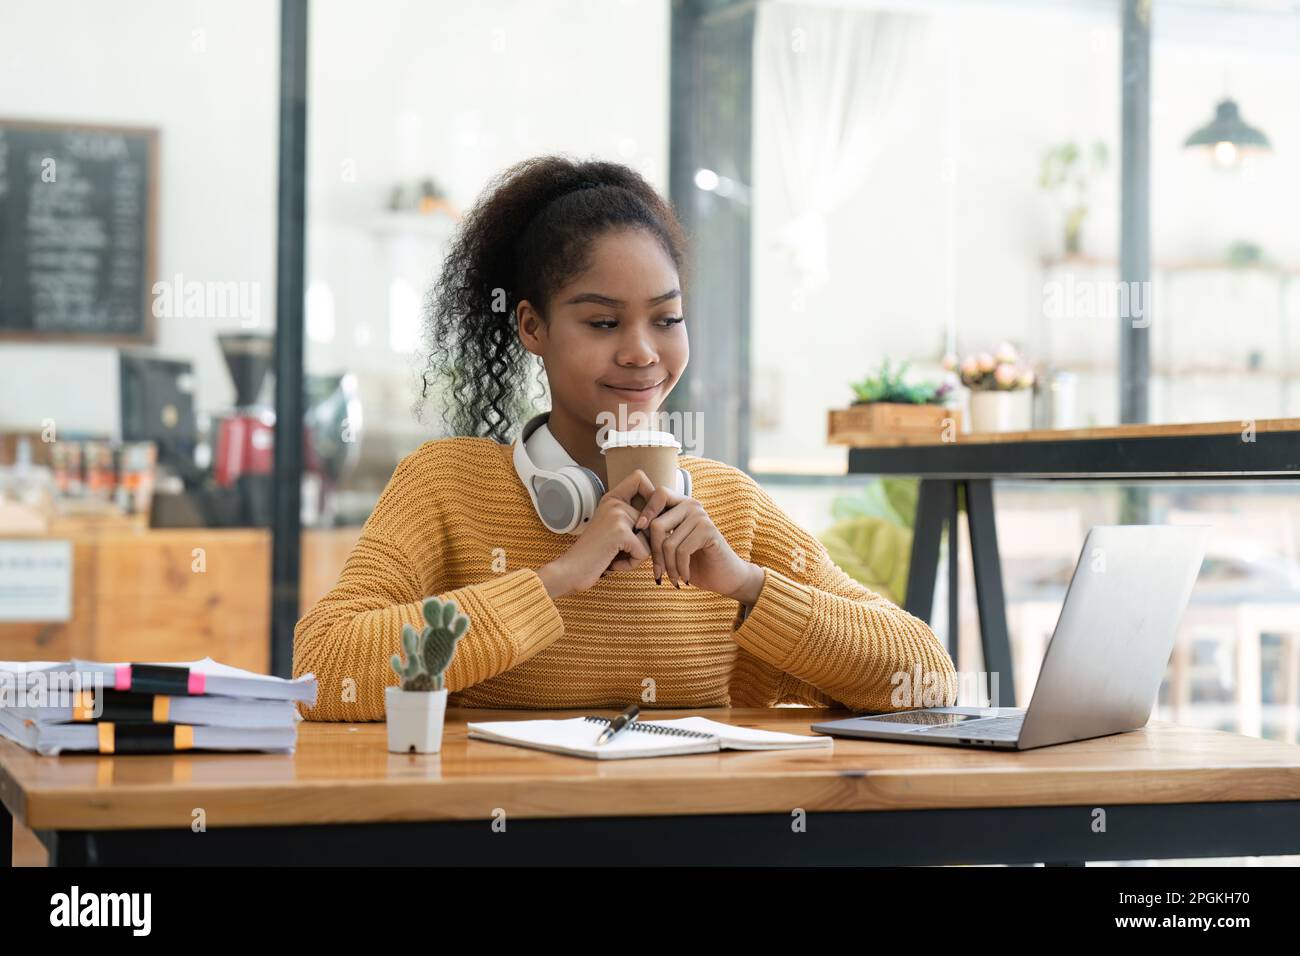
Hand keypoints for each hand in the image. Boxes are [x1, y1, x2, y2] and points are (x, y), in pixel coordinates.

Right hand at [537, 470, 652, 597]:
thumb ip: (633, 520)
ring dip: (636, 556)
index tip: (647, 516)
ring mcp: (617, 515)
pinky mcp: (620, 532)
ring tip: (614, 557)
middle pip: (653, 520)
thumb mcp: (613, 530)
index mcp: (611, 499)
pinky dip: (631, 564)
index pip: (639, 477)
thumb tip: (664, 522)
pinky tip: (612, 563)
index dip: (651, 493)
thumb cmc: (594, 555)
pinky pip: (644, 552)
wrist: (570, 571)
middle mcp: (614, 502)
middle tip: (619, 552)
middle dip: (643, 544)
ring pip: (650, 539)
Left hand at [626, 469, 764, 603]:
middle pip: (657, 524)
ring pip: (668, 542)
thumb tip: (631, 529)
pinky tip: (684, 578)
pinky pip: (682, 551)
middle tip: (658, 572)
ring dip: (668, 567)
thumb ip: (658, 533)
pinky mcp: (709, 532)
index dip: (645, 512)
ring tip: (672, 578)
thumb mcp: (672, 545)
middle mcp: (692, 505)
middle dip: (653, 553)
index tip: (638, 533)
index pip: (658, 494)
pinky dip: (680, 569)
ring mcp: (702, 517)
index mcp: (681, 503)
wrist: (724, 576)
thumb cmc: (694, 562)